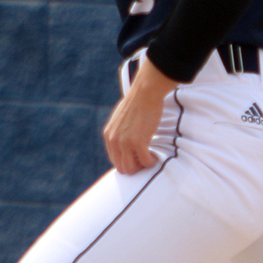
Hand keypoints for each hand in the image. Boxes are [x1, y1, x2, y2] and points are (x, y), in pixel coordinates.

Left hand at [103, 57, 178, 173]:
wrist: (145, 92)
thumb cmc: (137, 102)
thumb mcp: (120, 118)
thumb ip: (119, 131)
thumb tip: (125, 141)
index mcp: (109, 135)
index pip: (114, 159)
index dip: (127, 161)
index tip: (137, 158)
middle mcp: (114, 140)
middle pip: (121, 167)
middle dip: (134, 167)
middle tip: (144, 160)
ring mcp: (125, 142)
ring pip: (131, 169)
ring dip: (141, 167)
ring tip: (149, 158)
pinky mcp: (139, 142)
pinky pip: (145, 162)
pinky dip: (151, 162)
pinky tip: (154, 156)